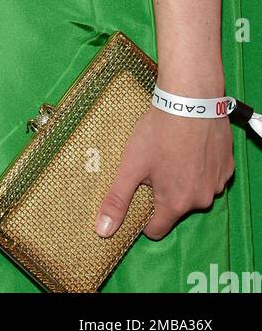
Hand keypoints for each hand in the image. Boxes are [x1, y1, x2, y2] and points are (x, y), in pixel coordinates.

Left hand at [95, 105, 234, 239]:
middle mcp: (201, 200)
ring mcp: (217, 182)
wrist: (191, 100)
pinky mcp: (227, 165)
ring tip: (171, 152)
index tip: (138, 197)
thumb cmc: (158, 133)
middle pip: (176, 207)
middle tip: (154, 165)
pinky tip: (189, 146)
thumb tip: (103, 231)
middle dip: (164, 191)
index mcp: (176, 203)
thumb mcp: (131, 165)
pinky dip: (200, 166)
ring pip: (194, 190)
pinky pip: (210, 174)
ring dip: (184, 178)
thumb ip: (117, 199)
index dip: (144, 217)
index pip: (157, 229)